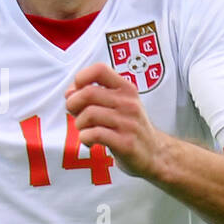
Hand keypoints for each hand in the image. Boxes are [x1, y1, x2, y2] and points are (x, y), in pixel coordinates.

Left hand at [64, 63, 165, 180]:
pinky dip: (85, 138)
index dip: (80, 78)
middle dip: (73, 104)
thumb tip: (69, 93)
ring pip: (89, 114)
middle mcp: (128, 103)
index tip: (76, 92)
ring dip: (79, 124)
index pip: (99, 69)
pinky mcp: (125, 142)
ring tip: (86, 130)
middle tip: (75, 114)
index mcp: (126, 89)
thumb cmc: (130, 128)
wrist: (155, 153)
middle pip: (88, 93)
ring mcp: (128, 123)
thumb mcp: (118, 105)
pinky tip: (90, 142)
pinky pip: (94, 134)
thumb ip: (94, 96)